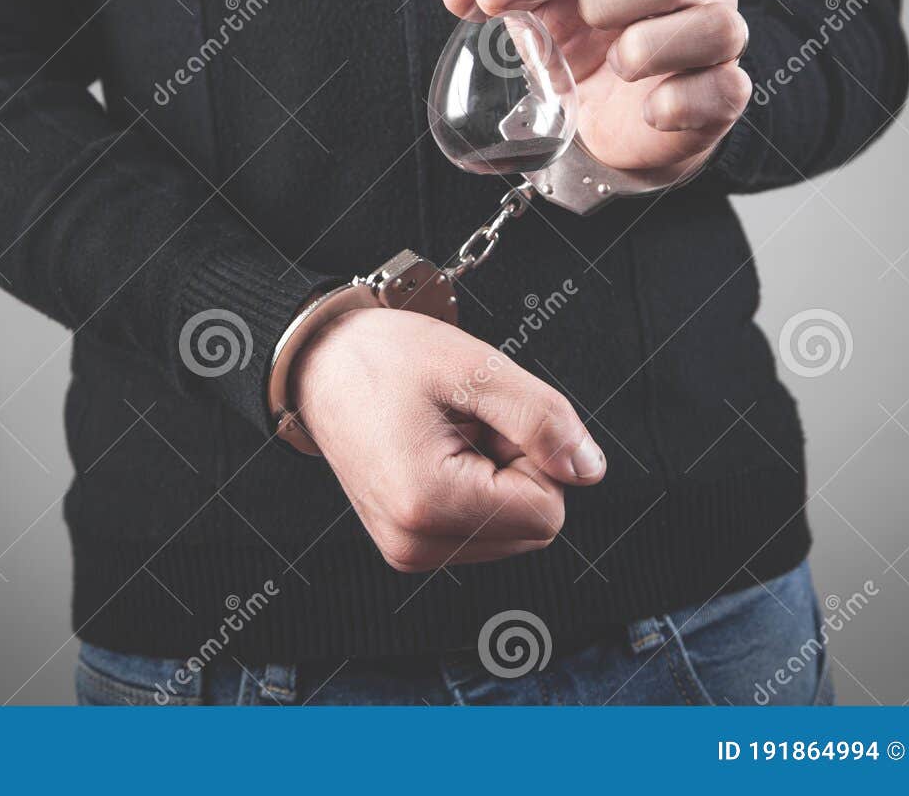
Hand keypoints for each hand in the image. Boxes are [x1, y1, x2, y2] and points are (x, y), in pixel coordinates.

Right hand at [290, 306, 606, 572]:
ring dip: (499, 476)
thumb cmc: (383, 357)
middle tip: (467, 421)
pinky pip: (483, 530)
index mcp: (427, 505)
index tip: (488, 417)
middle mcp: (414, 544)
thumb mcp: (475, 368)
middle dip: (518, 466)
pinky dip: (478, 488)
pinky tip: (440, 451)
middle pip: (533, 527)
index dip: (537, 454)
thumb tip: (590, 469)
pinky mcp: (409, 546)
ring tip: (450, 433)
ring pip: (512, 530)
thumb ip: (542, 419)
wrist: (319, 362)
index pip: (547, 511)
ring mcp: (409, 550)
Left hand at [442, 0, 750, 177]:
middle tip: (579, 26)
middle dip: (608, 0)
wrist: (624, 123)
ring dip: (646, 49)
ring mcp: (722, 37)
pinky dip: (672, 102)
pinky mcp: (728, 92)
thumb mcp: (542, 13)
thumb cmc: (591, 48)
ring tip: (616, 66)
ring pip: (711, 26)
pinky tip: (647, 109)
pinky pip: (719, 89)